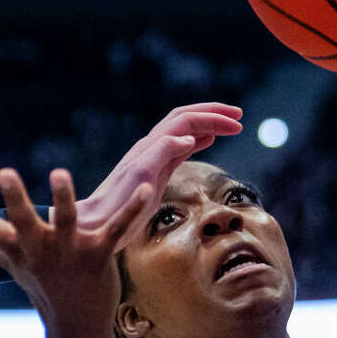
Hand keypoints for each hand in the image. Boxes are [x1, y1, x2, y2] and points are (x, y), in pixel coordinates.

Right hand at [0, 168, 150, 337]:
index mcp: (16, 250)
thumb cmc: (37, 282)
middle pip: (23, 223)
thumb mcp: (3, 255)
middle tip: (5, 173)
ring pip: (67, 222)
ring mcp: (69, 254)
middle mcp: (39, 251)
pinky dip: (132, 210)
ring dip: (64, 198)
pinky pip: (116, 230)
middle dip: (15, 200)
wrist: (76, 326)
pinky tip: (147, 189)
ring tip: (59, 174)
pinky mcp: (99, 256)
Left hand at [78, 103, 241, 244]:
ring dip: (207, 124)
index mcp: (152, 146)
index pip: (186, 120)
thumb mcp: (141, 178)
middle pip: (186, 118)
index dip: (212, 117)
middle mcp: (152, 147)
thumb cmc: (118, 206)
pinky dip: (197, 139)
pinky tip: (207, 141)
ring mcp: (153, 159)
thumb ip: (162, 153)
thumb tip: (189, 136)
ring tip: (230, 126)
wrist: (97, 224)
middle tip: (239, 117)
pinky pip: (180, 147)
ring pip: (184, 131)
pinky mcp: (155, 172)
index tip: (237, 124)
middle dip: (213, 113)